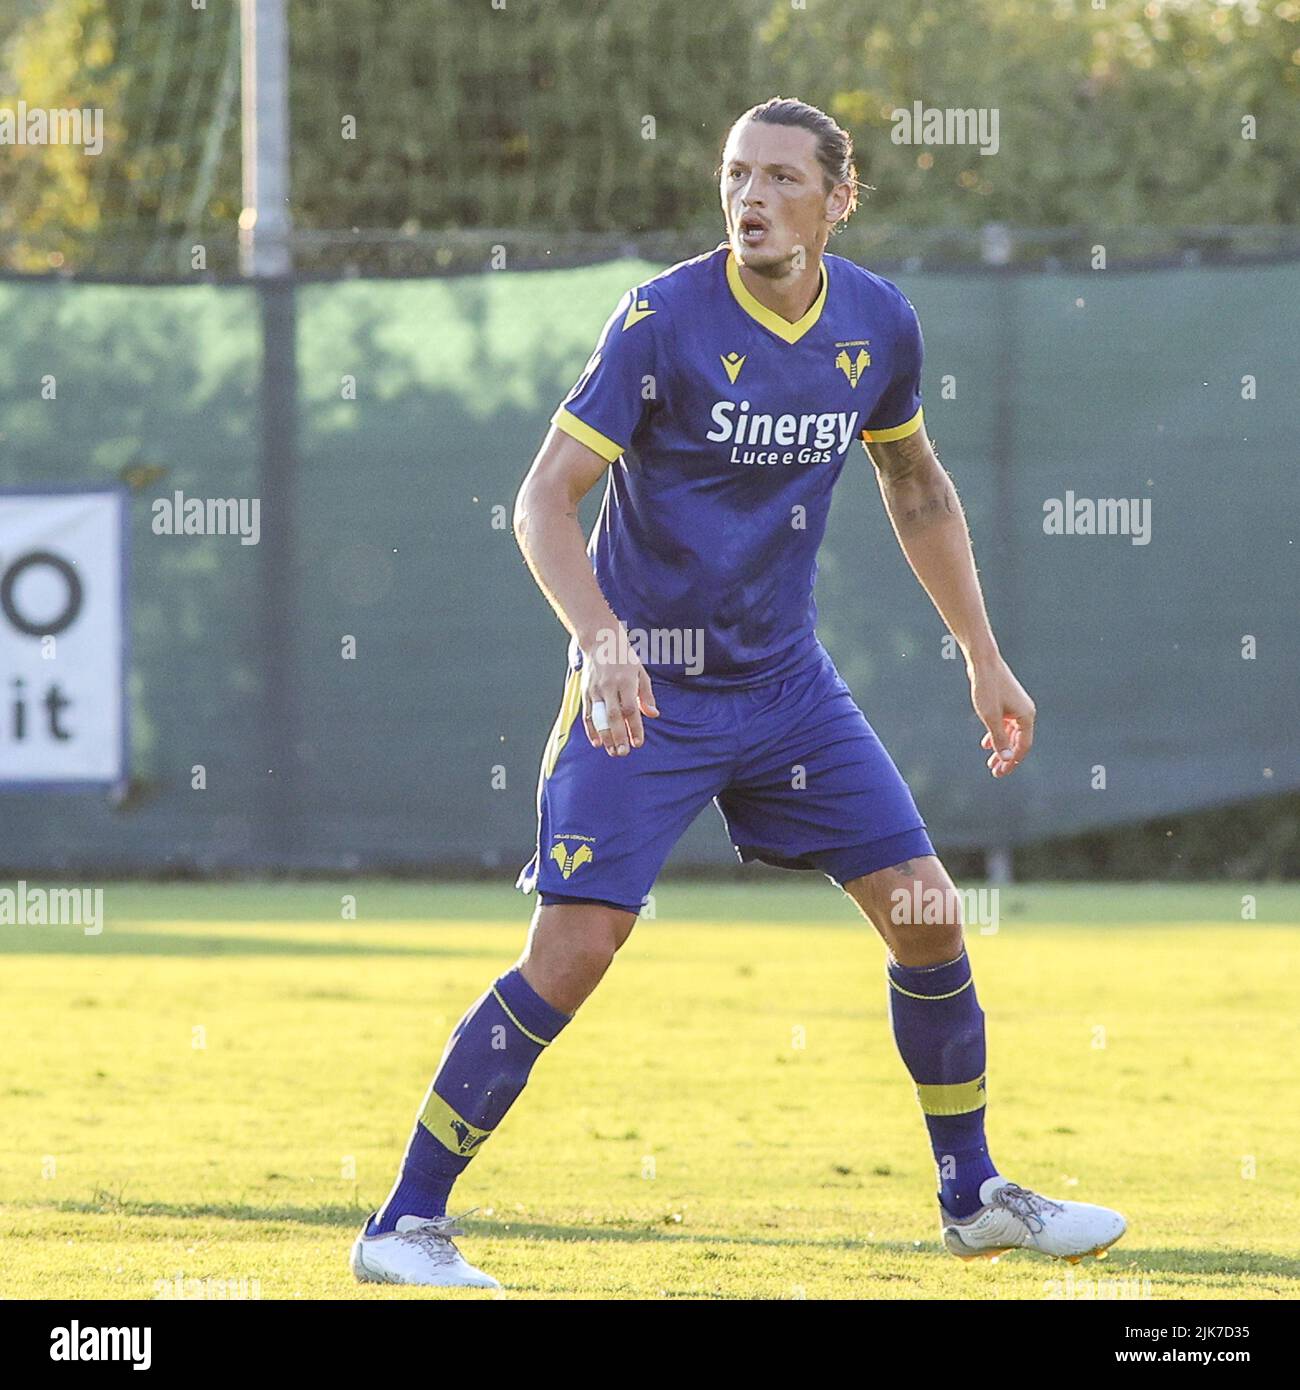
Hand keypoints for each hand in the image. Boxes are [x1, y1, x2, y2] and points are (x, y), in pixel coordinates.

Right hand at [579, 631, 658, 756]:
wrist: (599, 640)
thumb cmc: (624, 657)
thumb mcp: (640, 672)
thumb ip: (646, 695)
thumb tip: (653, 715)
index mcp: (626, 681)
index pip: (631, 709)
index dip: (634, 727)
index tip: (638, 743)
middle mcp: (609, 686)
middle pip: (614, 716)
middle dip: (619, 736)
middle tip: (624, 753)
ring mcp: (595, 689)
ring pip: (599, 717)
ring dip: (605, 736)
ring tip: (612, 751)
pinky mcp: (585, 692)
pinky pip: (587, 714)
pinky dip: (591, 729)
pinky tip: (597, 742)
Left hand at [968, 654, 1034, 777]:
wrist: (983, 662)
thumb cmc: (987, 688)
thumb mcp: (990, 717)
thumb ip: (999, 738)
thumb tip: (1008, 759)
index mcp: (1026, 716)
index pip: (1023, 746)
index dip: (1012, 762)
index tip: (999, 773)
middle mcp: (1025, 713)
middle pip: (1018, 742)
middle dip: (1006, 758)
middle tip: (995, 772)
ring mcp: (1017, 707)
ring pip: (1011, 734)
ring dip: (1001, 748)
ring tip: (990, 762)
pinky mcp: (1008, 703)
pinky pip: (1006, 725)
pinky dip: (997, 735)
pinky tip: (986, 743)